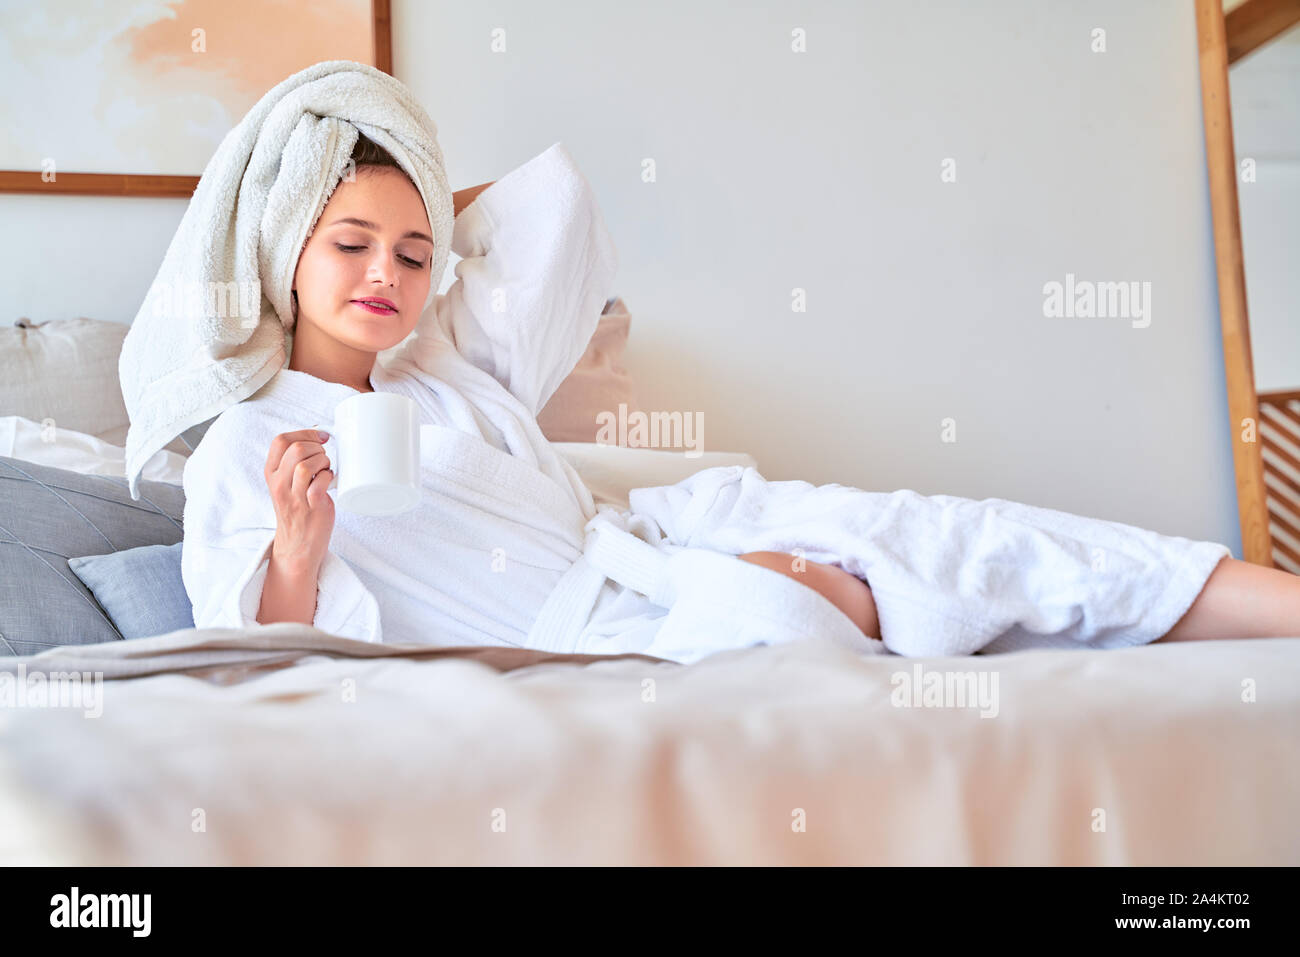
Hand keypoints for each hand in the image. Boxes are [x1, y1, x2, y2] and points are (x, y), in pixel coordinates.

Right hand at [264, 428, 334, 573]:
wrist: (298, 545)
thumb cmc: (298, 510)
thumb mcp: (287, 482)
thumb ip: (295, 461)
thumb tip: (318, 434)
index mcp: (272, 473)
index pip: (280, 441)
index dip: (304, 433)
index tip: (321, 437)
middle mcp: (279, 483)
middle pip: (296, 448)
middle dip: (317, 447)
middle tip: (324, 458)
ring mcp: (294, 496)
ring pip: (307, 464)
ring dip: (324, 462)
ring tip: (326, 471)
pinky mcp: (311, 506)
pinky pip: (320, 481)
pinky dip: (329, 477)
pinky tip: (329, 482)